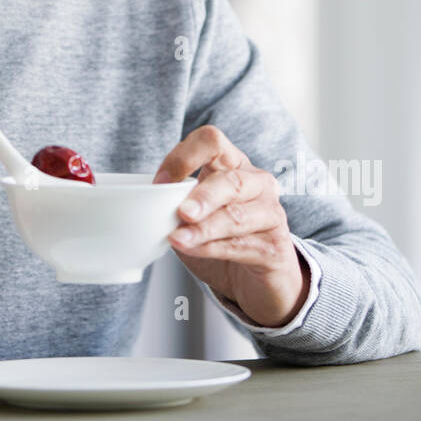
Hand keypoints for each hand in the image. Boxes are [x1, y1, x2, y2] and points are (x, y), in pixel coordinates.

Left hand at [154, 125, 309, 327]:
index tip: (159, 182)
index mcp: (233, 164)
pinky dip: (213, 248)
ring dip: (204, 228)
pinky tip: (195, 250)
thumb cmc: (220, 237)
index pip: (212, 141)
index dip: (184, 157)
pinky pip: (241, 245)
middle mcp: (257, 183)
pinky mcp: (275, 247)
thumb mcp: (194, 214)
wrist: (254, 279)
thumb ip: (174, 203)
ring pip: (236, 215)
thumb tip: (144, 202)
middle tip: (181, 212)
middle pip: (231, 180)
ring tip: (178, 238)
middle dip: (203, 195)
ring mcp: (270, 214)